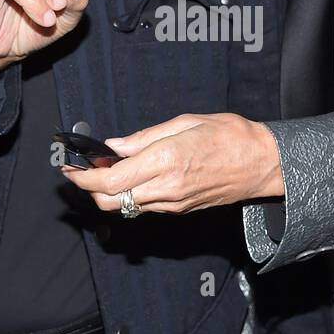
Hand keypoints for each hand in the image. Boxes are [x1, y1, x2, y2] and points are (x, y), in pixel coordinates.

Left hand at [60, 112, 284, 213]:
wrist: (263, 164)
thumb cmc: (231, 136)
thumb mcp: (186, 122)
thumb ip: (146, 137)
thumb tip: (115, 146)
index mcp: (166, 160)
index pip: (111, 179)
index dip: (83, 176)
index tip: (69, 167)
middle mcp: (167, 187)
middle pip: (109, 201)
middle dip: (89, 188)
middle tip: (82, 169)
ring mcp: (173, 203)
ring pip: (124, 207)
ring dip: (108, 192)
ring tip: (106, 169)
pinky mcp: (180, 210)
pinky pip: (144, 206)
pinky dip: (129, 194)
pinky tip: (132, 176)